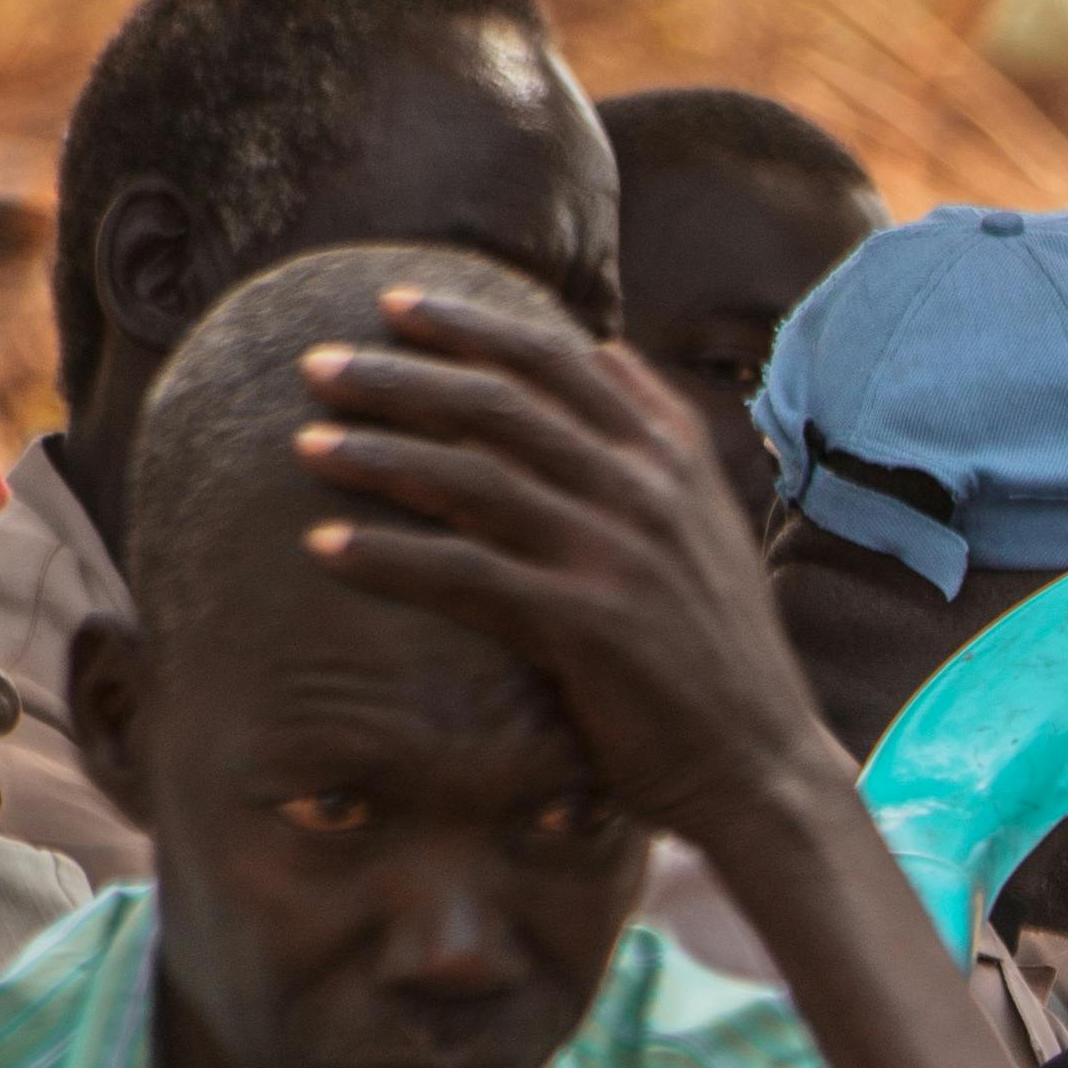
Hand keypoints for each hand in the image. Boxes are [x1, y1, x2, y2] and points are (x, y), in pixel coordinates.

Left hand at [293, 286, 836, 865]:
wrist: (761, 763)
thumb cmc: (718, 649)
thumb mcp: (707, 522)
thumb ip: (660, 438)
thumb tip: (609, 351)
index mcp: (672, 458)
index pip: (558, 361)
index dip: (470, 325)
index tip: (394, 305)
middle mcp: (647, 491)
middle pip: (500, 404)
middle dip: (399, 376)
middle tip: (318, 366)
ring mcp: (619, 554)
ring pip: (473, 477)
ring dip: (378, 456)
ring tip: (306, 446)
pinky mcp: (588, 625)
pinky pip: (464, 574)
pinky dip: (388, 557)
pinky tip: (325, 548)